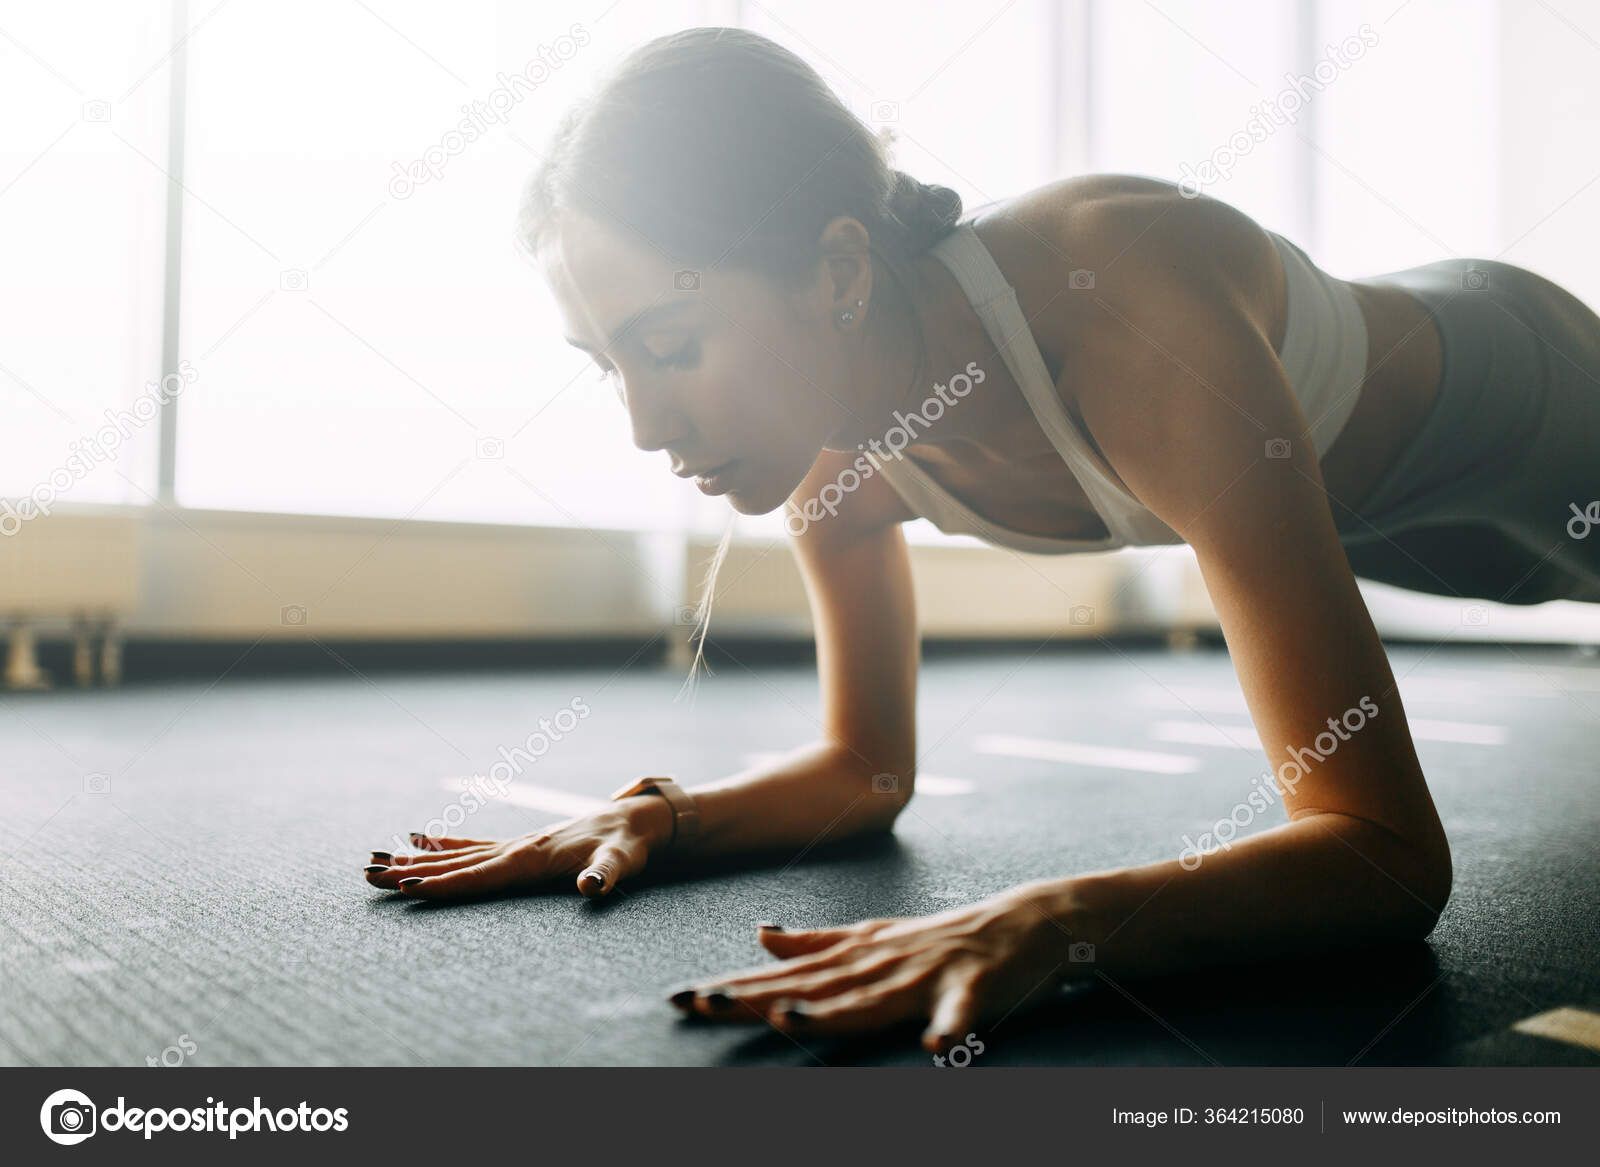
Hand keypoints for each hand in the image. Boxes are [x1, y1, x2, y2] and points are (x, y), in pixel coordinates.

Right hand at [363, 795, 674, 900]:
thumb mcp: (624, 863)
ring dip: (417, 859)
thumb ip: (607, 875)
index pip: (478, 875)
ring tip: (376, 859)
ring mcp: (517, 844)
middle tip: (367, 875)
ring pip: (457, 854)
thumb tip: (593, 887)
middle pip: (455, 864)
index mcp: (531, 858)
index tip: (405, 886)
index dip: (442, 883)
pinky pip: (473, 846)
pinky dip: (444, 845)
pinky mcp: (522, 845)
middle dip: (411, 871)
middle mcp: (516, 848)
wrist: (638, 818)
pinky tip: (418, 839)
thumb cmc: (630, 846)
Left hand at [667, 884, 1090, 1053]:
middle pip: (813, 984)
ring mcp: (926, 974)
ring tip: (789, 1020)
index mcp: (855, 954)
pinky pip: (960, 1014)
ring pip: (873, 998)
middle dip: (758, 995)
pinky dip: (948, 1028)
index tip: (682, 996)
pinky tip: (934, 1046)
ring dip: (833, 1011)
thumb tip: (761, 932)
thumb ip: (817, 939)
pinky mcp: (974, 988)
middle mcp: (881, 962)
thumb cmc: (943, 936)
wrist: (1026, 921)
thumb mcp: (873, 935)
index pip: (785, 973)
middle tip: (705, 1002)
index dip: (734, 985)